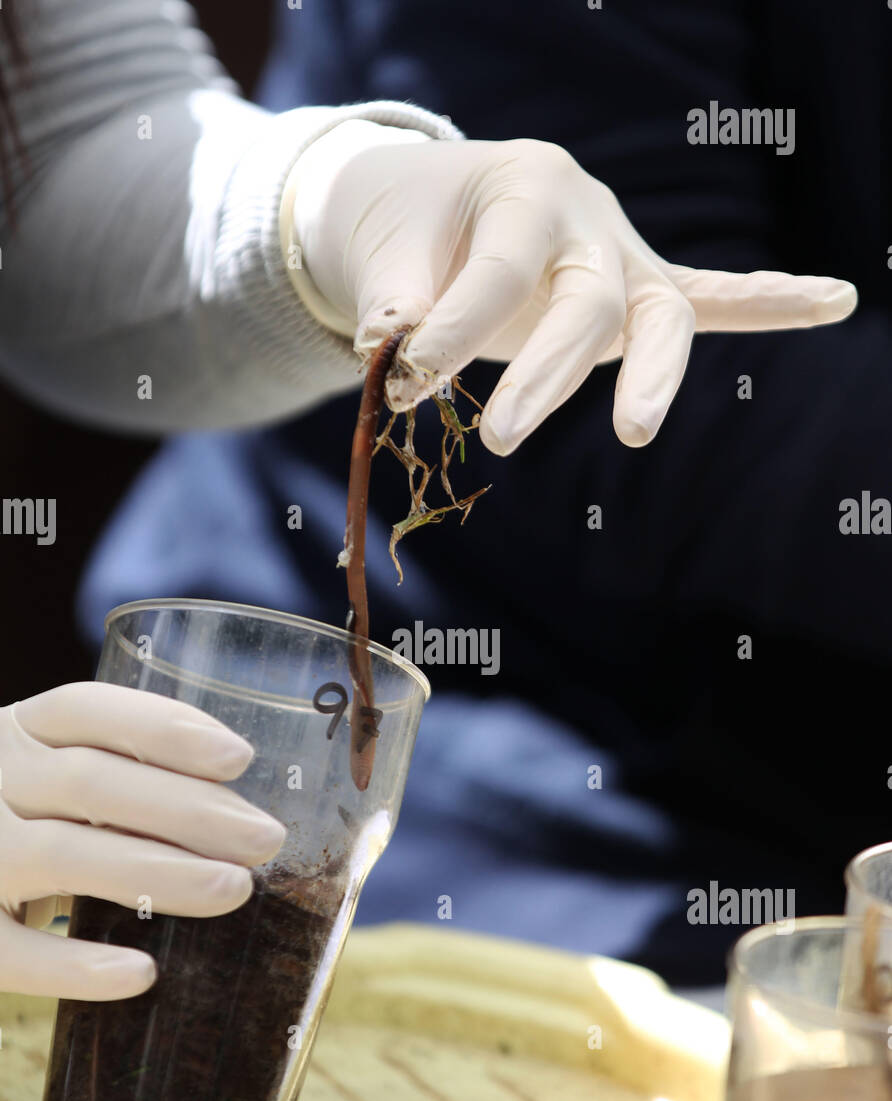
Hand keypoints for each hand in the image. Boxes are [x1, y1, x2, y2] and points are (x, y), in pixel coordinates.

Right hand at [0, 684, 285, 999]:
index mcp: (13, 733)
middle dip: (190, 809)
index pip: (87, 710)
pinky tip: (142, 973)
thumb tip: (236, 815)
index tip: (240, 757)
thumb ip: (110, 783)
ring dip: (158, 871)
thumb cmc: (11, 822)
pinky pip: (15, 952)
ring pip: (66, 855)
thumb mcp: (36, 779)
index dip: (164, 729)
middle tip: (266, 840)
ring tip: (234, 889)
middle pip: (93, 781)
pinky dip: (76, 966)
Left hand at [286, 122, 857, 452]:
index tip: (402, 379)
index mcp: (525, 189)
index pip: (497, 273)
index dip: (451, 332)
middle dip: (548, 373)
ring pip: (660, 315)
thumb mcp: (388, 249)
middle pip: (589, 303)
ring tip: (635, 429)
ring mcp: (625, 257)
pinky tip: (835, 300)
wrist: (445, 198)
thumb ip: (393, 297)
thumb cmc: (416, 226)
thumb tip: (391, 347)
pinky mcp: (640, 291)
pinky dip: (771, 305)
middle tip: (499, 436)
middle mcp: (589, 218)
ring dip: (655, 377)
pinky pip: (714, 302)